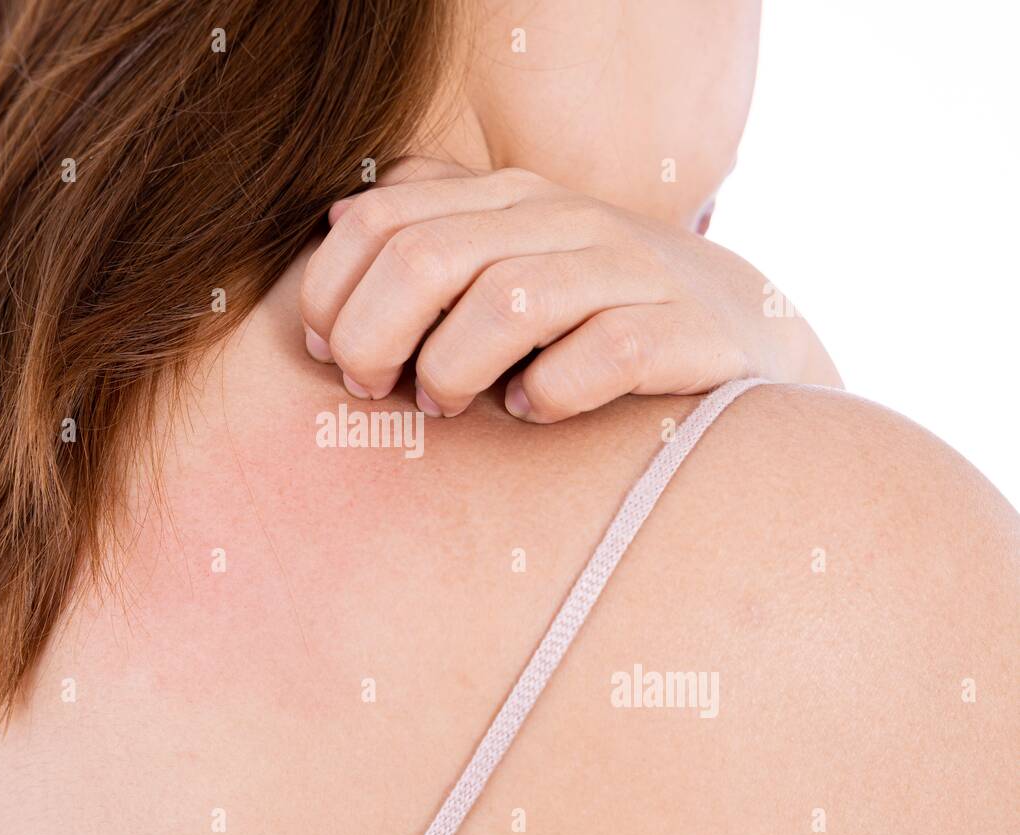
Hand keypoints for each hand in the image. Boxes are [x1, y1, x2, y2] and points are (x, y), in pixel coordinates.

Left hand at [299, 158, 840, 422]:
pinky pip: (601, 353)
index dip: (330, 292)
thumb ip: (430, 226)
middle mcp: (563, 218)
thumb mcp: (507, 252)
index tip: (328, 351)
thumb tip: (338, 220)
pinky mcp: (684, 329)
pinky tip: (531, 407)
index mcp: (506, 196)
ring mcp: (629, 269)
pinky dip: (549, 392)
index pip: (380, 219)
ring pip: (507, 302)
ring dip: (453, 369)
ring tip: (450, 402)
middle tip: (375, 387)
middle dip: (374, 338)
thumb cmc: (590, 304)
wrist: (738, 327)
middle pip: (425, 260)